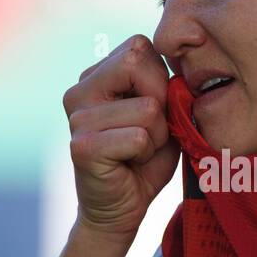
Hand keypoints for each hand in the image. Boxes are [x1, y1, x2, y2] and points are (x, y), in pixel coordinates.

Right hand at [62, 35, 179, 238]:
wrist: (120, 210)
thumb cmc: (144, 160)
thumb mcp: (163, 115)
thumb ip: (166, 87)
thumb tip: (179, 74)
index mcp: (95, 77)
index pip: (139, 46)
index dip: (160, 78)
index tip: (153, 111)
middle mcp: (78, 91)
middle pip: (138, 63)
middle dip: (160, 101)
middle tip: (147, 132)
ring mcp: (77, 118)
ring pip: (148, 107)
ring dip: (156, 136)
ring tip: (137, 151)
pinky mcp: (82, 146)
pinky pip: (138, 137)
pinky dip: (146, 153)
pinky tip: (129, 164)